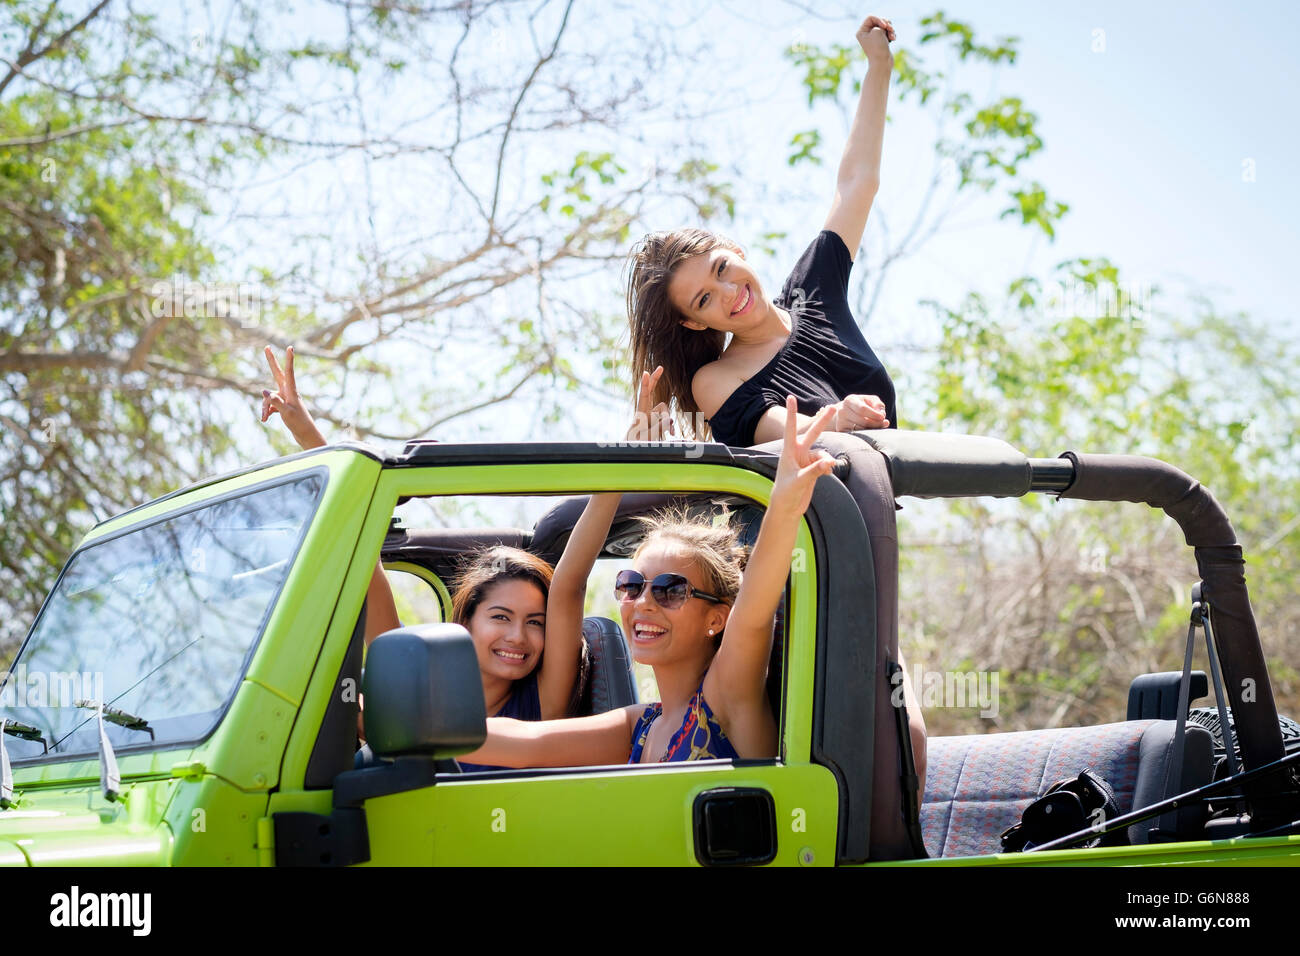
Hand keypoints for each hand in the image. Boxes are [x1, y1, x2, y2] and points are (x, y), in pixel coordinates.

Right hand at [260, 345, 325, 449]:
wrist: (306, 435)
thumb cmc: (299, 424)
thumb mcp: (286, 413)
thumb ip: (276, 402)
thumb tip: (264, 391)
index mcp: (291, 391)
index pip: (289, 372)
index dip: (289, 359)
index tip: (290, 347)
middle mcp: (288, 392)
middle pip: (277, 374)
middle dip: (271, 362)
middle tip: (267, 347)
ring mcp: (285, 398)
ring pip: (269, 397)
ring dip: (264, 407)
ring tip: (264, 419)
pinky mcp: (283, 405)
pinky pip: (270, 405)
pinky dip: (266, 411)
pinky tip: (266, 419)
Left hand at [627, 366, 674, 441]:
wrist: (632, 454)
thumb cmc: (638, 446)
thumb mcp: (649, 437)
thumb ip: (659, 426)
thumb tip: (670, 418)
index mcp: (640, 415)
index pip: (644, 397)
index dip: (646, 385)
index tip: (646, 373)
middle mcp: (645, 413)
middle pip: (652, 393)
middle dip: (655, 380)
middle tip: (661, 368)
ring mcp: (650, 417)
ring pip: (665, 412)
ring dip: (667, 422)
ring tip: (666, 434)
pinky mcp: (655, 423)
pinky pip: (667, 420)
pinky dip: (669, 426)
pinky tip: (670, 434)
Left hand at [770, 396, 835, 516]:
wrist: (787, 508)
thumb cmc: (786, 493)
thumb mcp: (799, 481)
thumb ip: (814, 471)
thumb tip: (829, 462)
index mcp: (789, 452)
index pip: (790, 429)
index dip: (792, 413)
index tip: (790, 397)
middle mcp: (798, 453)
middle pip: (812, 433)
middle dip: (823, 421)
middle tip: (834, 407)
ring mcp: (806, 460)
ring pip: (823, 454)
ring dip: (826, 461)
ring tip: (827, 470)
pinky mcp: (813, 469)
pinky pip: (825, 463)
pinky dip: (828, 468)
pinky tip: (827, 474)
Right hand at [832, 393, 888, 430]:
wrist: (846, 412)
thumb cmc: (862, 405)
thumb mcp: (870, 400)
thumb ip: (878, 404)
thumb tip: (881, 414)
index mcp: (849, 400)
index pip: (862, 409)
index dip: (874, 414)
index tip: (883, 418)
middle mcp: (842, 411)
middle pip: (862, 421)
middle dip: (876, 423)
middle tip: (885, 423)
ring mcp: (840, 422)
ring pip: (860, 430)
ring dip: (872, 430)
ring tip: (879, 427)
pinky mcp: (841, 431)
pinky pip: (855, 435)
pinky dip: (865, 435)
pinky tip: (870, 431)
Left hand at [856, 15, 895, 64]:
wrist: (882, 63)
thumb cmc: (878, 47)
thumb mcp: (879, 30)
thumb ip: (882, 24)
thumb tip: (885, 26)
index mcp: (861, 31)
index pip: (871, 18)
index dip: (879, 19)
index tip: (884, 26)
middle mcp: (866, 34)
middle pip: (879, 21)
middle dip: (886, 24)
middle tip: (890, 29)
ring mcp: (874, 38)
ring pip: (885, 27)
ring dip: (890, 29)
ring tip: (892, 36)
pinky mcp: (881, 42)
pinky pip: (888, 33)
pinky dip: (891, 34)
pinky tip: (893, 39)